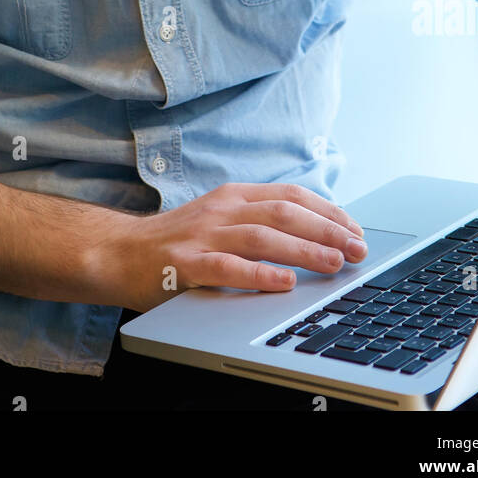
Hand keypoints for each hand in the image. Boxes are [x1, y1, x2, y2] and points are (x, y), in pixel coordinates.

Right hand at [96, 181, 367, 313]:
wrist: (119, 252)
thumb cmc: (178, 242)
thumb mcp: (220, 219)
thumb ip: (258, 222)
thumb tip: (315, 234)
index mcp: (234, 195)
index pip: (291, 195)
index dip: (328, 211)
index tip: (355, 228)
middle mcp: (222, 210)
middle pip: (284, 212)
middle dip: (327, 229)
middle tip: (358, 247)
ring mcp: (203, 235)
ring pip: (262, 237)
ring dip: (304, 249)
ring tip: (334, 263)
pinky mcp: (185, 264)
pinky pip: (228, 268)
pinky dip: (259, 275)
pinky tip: (284, 282)